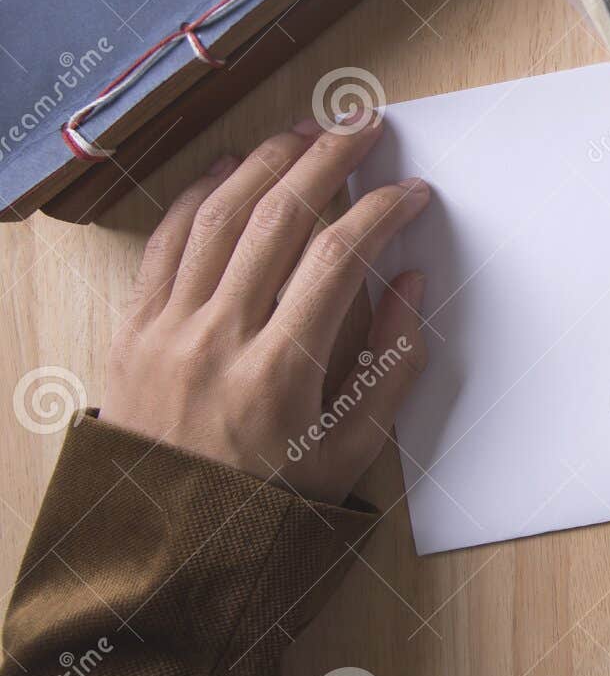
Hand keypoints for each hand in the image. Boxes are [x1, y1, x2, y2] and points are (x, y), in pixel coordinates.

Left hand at [101, 114, 429, 504]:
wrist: (166, 547)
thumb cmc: (269, 501)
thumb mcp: (351, 450)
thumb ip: (391, 364)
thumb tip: (409, 282)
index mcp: (280, 373)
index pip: (339, 258)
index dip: (381, 212)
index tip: (410, 193)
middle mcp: (218, 340)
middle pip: (278, 218)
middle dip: (328, 160)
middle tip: (362, 128)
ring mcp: (167, 330)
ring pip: (218, 216)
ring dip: (265, 162)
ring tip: (304, 132)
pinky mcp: (133, 329)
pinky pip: (164, 242)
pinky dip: (198, 196)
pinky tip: (229, 169)